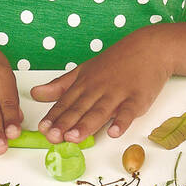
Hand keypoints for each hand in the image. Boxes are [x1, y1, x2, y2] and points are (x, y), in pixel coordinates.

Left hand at [29, 26, 173, 142]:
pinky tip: (114, 132)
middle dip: (65, 123)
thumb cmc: (117, 61)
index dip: (54, 116)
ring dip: (86, 125)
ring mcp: (118, 93)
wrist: (150, 48)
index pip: (66, 102)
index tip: (42, 129)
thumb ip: (61, 85)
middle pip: (80, 108)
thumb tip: (35, 93)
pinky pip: (128, 111)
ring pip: (100, 111)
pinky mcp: (137, 98)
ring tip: (73, 138)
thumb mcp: (85, 69)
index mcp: (85, 83)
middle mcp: (98, 88)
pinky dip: (122, 122)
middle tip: (52, 137)